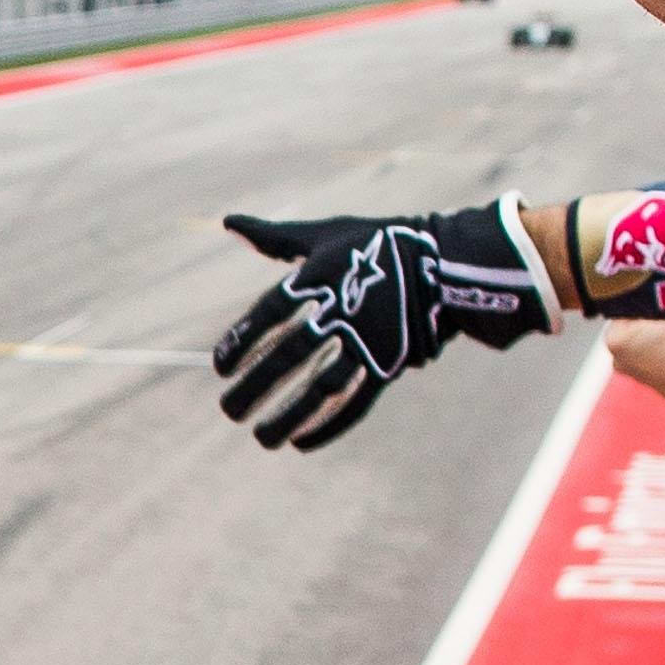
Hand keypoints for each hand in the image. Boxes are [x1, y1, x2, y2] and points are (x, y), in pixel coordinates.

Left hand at [212, 209, 554, 452]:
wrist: (445, 263)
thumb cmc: (374, 246)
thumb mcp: (324, 234)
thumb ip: (275, 238)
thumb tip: (228, 222)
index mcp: (322, 275)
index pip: (272, 312)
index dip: (243, 341)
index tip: (220, 368)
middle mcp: (344, 308)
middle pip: (291, 353)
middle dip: (257, 386)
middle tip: (229, 411)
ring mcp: (370, 338)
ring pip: (324, 386)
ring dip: (290, 415)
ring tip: (262, 438)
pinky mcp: (391, 363)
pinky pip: (357, 401)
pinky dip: (329, 425)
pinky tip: (301, 442)